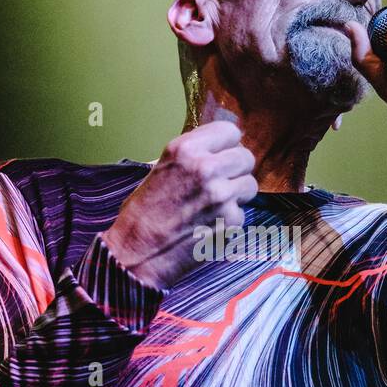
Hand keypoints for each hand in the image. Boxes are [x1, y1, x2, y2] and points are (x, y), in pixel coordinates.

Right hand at [102, 101, 257, 289]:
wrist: (137, 255)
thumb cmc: (143, 214)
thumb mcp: (161, 169)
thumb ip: (192, 156)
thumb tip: (219, 149)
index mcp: (185, 149)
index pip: (230, 131)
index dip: (228, 145)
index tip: (223, 154)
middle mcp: (205, 168)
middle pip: (245, 157)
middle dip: (236, 170)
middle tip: (222, 183)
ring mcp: (221, 195)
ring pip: (250, 185)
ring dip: (237, 195)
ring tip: (214, 206)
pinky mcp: (230, 221)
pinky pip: (242, 213)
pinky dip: (230, 221)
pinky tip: (208, 226)